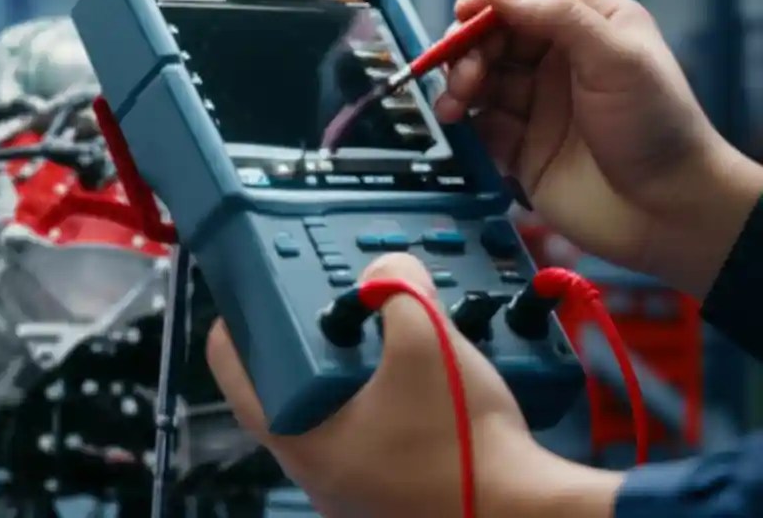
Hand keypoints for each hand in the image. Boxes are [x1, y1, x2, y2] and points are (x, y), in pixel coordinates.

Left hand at [207, 253, 620, 516]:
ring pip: (336, 419)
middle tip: (326, 307)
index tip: (248, 296)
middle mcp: (320, 477)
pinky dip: (386, 406)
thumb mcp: (428, 343)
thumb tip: (386, 271)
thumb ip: (398, 291)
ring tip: (380, 337)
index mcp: (303, 443)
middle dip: (306, 346)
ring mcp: (358, 496)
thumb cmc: (464, 441)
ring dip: (352, 376)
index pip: (234, 374)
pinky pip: (375, 442)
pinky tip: (420, 382)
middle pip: (288, 394)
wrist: (530, 516)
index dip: (237, 326)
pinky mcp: (397, 502)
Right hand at [436, 0, 762, 296]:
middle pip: (492, 26)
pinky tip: (456, 117)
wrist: (664, 213)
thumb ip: (557, 17)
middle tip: (465, 66)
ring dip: (458, 76)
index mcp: (589, 20)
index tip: (469, 7)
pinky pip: (476, 116)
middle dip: (468, 39)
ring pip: (477, 70)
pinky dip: (458, 112)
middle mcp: (558, 54)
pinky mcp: (517, 141)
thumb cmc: (658, 128)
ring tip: (459, 98)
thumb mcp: (616, 59)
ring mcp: (535, 98)